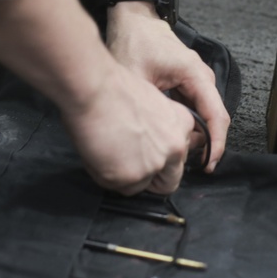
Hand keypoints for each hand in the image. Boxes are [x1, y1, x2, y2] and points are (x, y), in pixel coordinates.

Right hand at [61, 60, 195, 194]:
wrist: (94, 89)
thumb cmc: (113, 89)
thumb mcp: (151, 103)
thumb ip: (161, 128)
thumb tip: (151, 144)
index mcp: (182, 124)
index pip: (181, 157)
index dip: (163, 161)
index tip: (148, 158)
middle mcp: (174, 148)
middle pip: (169, 181)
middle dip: (151, 178)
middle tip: (129, 165)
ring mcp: (153, 165)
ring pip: (141, 186)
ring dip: (126, 176)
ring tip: (109, 152)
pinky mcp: (130, 177)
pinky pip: (119, 188)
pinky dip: (107, 176)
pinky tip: (99, 155)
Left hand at [106, 2, 229, 171]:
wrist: (132, 17)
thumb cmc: (133, 40)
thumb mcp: (135, 79)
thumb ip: (149, 108)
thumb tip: (153, 138)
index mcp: (195, 75)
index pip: (217, 116)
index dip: (216, 144)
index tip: (208, 166)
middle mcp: (201, 77)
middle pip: (213, 118)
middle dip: (204, 144)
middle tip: (185, 165)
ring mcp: (195, 79)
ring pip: (203, 114)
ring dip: (194, 134)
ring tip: (174, 152)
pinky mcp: (186, 81)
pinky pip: (193, 107)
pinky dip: (185, 123)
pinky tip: (168, 134)